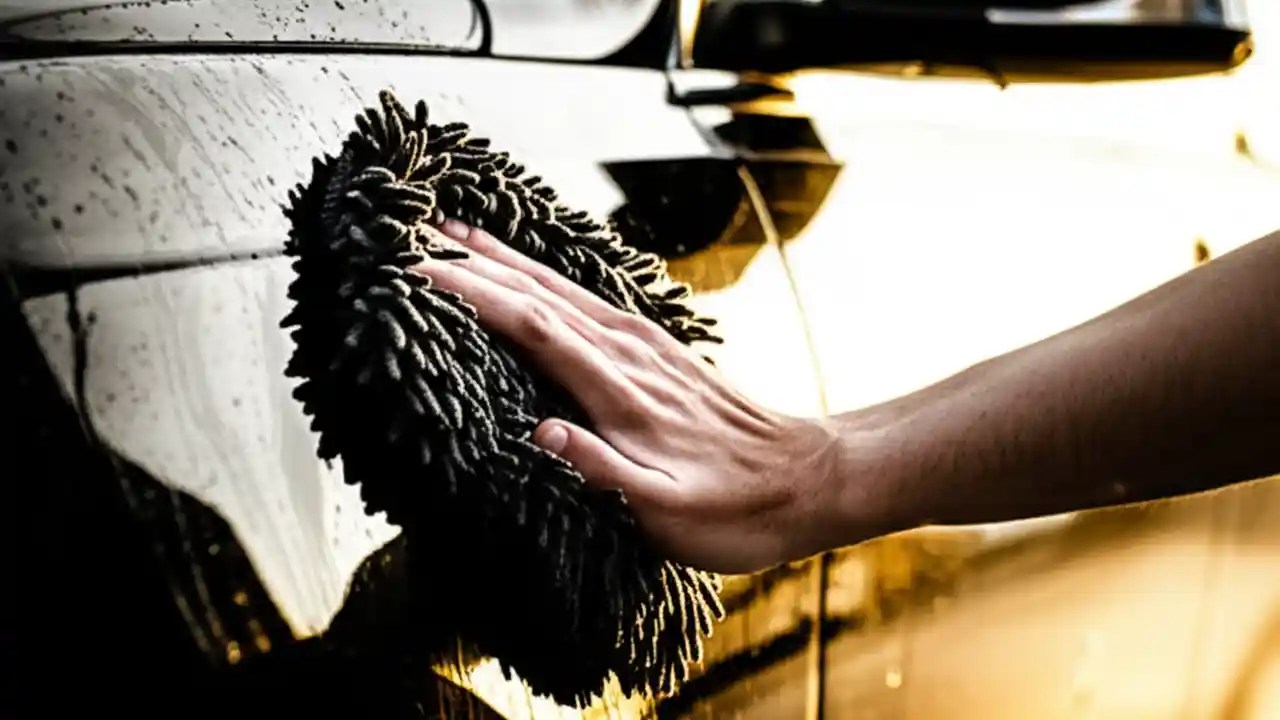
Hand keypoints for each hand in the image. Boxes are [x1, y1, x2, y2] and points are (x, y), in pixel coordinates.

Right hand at [412, 220, 844, 574]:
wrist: (808, 480)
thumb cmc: (734, 510)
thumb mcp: (669, 513)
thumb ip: (603, 471)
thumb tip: (540, 433)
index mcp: (623, 393)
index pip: (533, 327)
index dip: (473, 294)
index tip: (417, 270)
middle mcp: (630, 354)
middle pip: (540, 292)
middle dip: (476, 262)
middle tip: (415, 234)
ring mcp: (646, 345)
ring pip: (563, 288)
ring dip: (507, 259)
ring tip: (458, 232)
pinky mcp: (660, 347)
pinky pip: (589, 298)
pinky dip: (548, 276)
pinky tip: (532, 269)